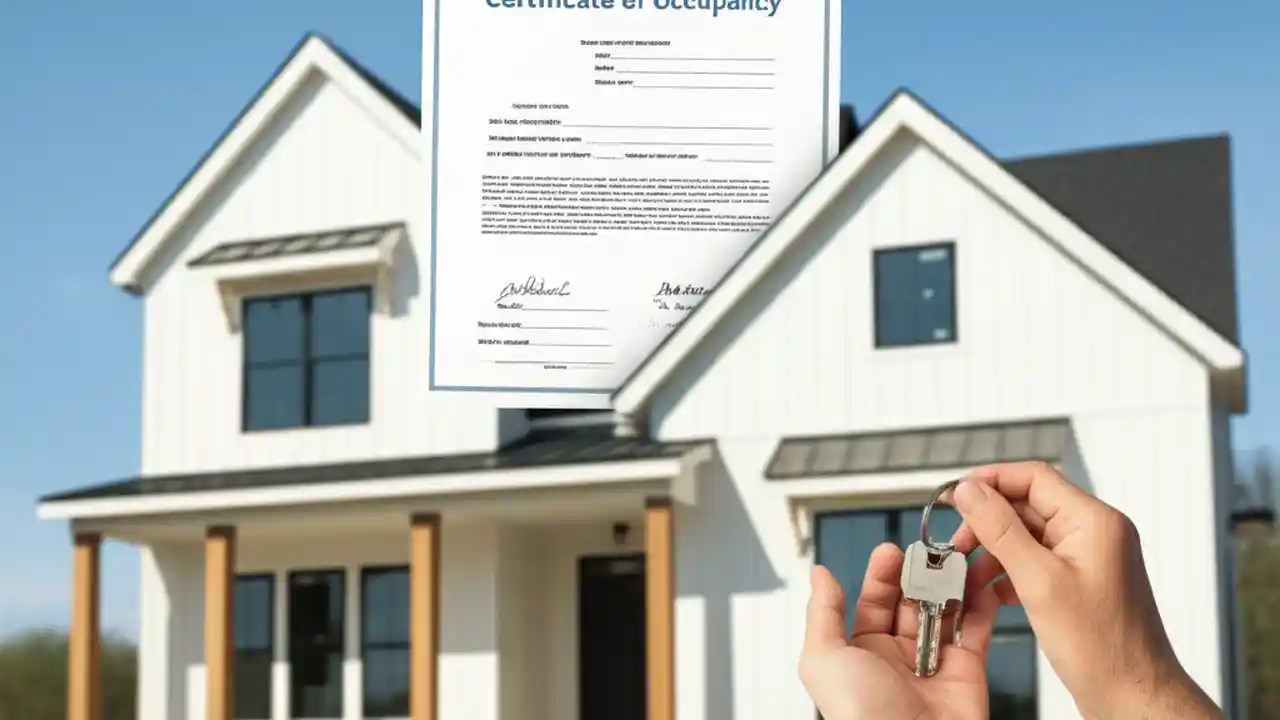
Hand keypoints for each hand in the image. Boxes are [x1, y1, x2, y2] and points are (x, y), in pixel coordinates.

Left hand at [799, 542, 1005, 719]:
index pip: (873, 602)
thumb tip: (820, 574)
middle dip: (920, 573)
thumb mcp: (824, 659)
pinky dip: (982, 604)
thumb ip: (823, 613)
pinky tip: (983, 577)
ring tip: (959, 553)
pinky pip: (976, 631)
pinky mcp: (969, 673)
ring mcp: (934, 665)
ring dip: (953, 581)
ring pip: (946, 612)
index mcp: (860, 654)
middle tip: (930, 549)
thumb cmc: (859, 714)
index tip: (891, 551)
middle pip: (911, 602)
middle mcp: (897, 658)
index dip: (882, 575)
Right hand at [949, 462, 1222, 719]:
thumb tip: (970, 492)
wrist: (1133, 697)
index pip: (1033, 478)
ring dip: (995, 549)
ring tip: (970, 569)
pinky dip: (1010, 571)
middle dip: (987, 520)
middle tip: (958, 540)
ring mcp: (1088, 559)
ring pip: (1029, 535)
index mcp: (1094, 522)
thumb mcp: (1039, 582)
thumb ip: (1001, 530)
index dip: (990, 481)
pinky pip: (1037, 561)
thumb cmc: (1104, 650)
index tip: (955, 495)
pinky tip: (994, 590)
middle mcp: (1095, 534)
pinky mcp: (1080, 583)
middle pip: (1028, 504)